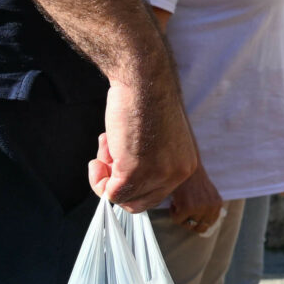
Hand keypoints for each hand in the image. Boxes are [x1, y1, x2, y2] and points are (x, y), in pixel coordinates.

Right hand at [90, 67, 198, 211]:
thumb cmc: (145, 103)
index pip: (156, 194)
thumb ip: (150, 162)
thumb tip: (126, 179)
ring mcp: (158, 174)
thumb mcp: (158, 141)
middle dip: (118, 182)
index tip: (119, 161)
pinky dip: (98, 180)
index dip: (131, 182)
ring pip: (123, 198)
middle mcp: (178, 173)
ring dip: (105, 175)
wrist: (143, 81)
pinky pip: (111, 194)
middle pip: (140, 202)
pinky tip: (99, 156)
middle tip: (108, 156)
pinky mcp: (136, 172)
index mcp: (186, 165)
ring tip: (107, 145)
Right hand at [167, 165, 223, 232]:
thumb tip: (202, 228)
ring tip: (179, 204)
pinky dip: (173, 213)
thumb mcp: (207, 194)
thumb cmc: (193, 180)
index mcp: (218, 205)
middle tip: (183, 212)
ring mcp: (200, 208)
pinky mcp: (188, 208)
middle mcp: (211, 207)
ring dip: (181, 217)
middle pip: (199, 228)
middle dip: (189, 222)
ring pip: (187, 225)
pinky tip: (174, 202)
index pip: (209, 224)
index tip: (191, 213)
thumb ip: (208, 208)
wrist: (185, 167)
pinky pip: (177, 220)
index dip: (197, 221)